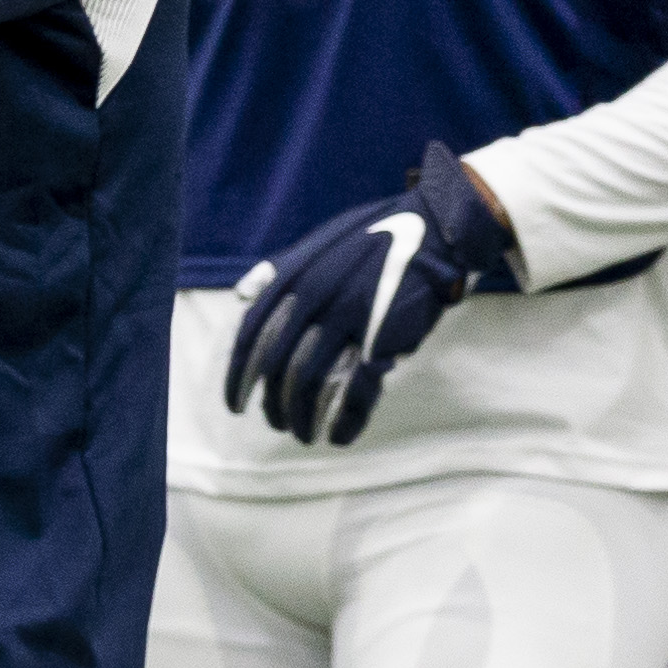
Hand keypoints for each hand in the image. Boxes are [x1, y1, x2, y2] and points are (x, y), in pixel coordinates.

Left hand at [224, 142, 513, 445]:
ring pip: (309, 382)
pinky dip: (345, 420)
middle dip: (272, 403)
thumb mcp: (315, 244)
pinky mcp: (385, 340)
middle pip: (278, 367)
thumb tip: (241, 294)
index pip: (251, 338)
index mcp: (292, 279)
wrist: (432, 231)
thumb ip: (276, 270)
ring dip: (302, 416)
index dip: (238, 377)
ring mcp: (349, 321)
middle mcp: (313, 300)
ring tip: (302, 434)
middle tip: (274, 423)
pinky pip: (357, 391)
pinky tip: (338, 437)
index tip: (235, 405)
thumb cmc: (371, 238)